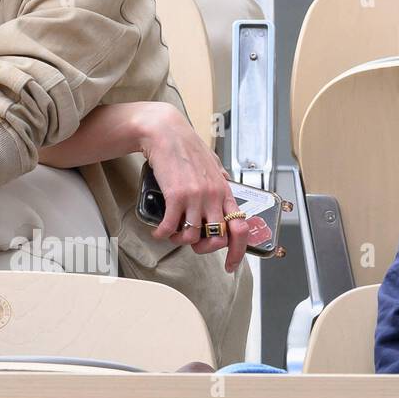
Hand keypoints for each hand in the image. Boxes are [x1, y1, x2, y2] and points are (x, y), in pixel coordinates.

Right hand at [137, 103, 249, 272]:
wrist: (166, 133)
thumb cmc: (186, 146)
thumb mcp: (211, 165)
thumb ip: (219, 181)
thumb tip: (223, 193)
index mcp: (224, 191)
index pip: (240, 228)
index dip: (237, 252)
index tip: (230, 264)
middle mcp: (213, 196)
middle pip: (218, 238)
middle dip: (204, 248)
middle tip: (193, 244)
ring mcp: (196, 197)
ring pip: (193, 236)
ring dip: (180, 240)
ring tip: (172, 233)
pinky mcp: (176, 195)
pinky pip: (171, 226)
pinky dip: (163, 233)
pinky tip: (158, 231)